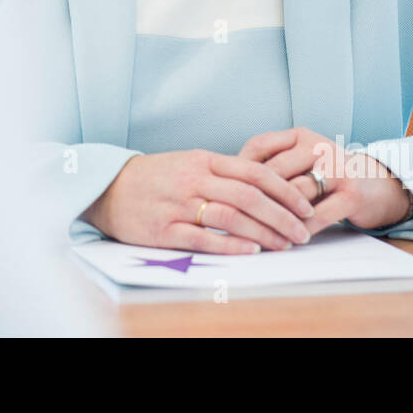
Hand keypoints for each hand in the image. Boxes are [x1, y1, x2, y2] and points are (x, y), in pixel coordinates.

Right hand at [78, 149, 318, 254]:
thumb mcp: (189, 162)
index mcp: (204, 161)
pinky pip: (204, 239)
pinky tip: (251, 251)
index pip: (255, 172)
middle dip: (283, 216)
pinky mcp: (164, 230)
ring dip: (264, 233)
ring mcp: (179, 205)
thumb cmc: (153, 177)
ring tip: (284, 245)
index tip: (305, 206)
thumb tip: (263, 183)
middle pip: (249, 196)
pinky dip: (231, 246)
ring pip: (232, 217)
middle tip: (303, 232)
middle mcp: (194, 180)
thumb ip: (222, 171)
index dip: (285, 190)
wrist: (106, 187)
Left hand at [237, 128, 411, 234]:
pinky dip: (299, 230)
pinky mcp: (352, 194)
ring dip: (274, 216)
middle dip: (252, 196)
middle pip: (275, 171)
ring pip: (295, 193)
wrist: (376, 186)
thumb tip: (227, 182)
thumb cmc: (326, 177)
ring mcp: (338, 169)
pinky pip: (318, 215)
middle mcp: (319, 146)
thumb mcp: (299, 161)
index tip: (222, 189)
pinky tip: (285, 241)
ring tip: (254, 233)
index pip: (260, 145)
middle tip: (229, 216)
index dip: (238, 168)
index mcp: (300, 135)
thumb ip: (271, 165)